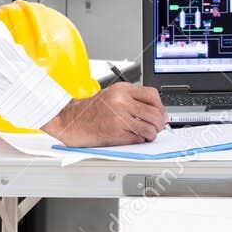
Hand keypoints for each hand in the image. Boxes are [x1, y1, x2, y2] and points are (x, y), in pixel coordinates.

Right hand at [42, 83, 166, 146]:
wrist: (70, 120)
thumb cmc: (90, 110)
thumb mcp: (112, 95)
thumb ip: (131, 99)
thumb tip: (154, 111)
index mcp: (122, 89)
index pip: (152, 95)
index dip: (161, 107)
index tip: (161, 114)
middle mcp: (121, 101)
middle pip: (154, 112)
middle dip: (159, 123)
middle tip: (158, 127)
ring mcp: (118, 117)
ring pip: (149, 127)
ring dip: (152, 134)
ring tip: (148, 135)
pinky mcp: (114, 133)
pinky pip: (138, 139)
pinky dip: (141, 141)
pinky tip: (137, 139)